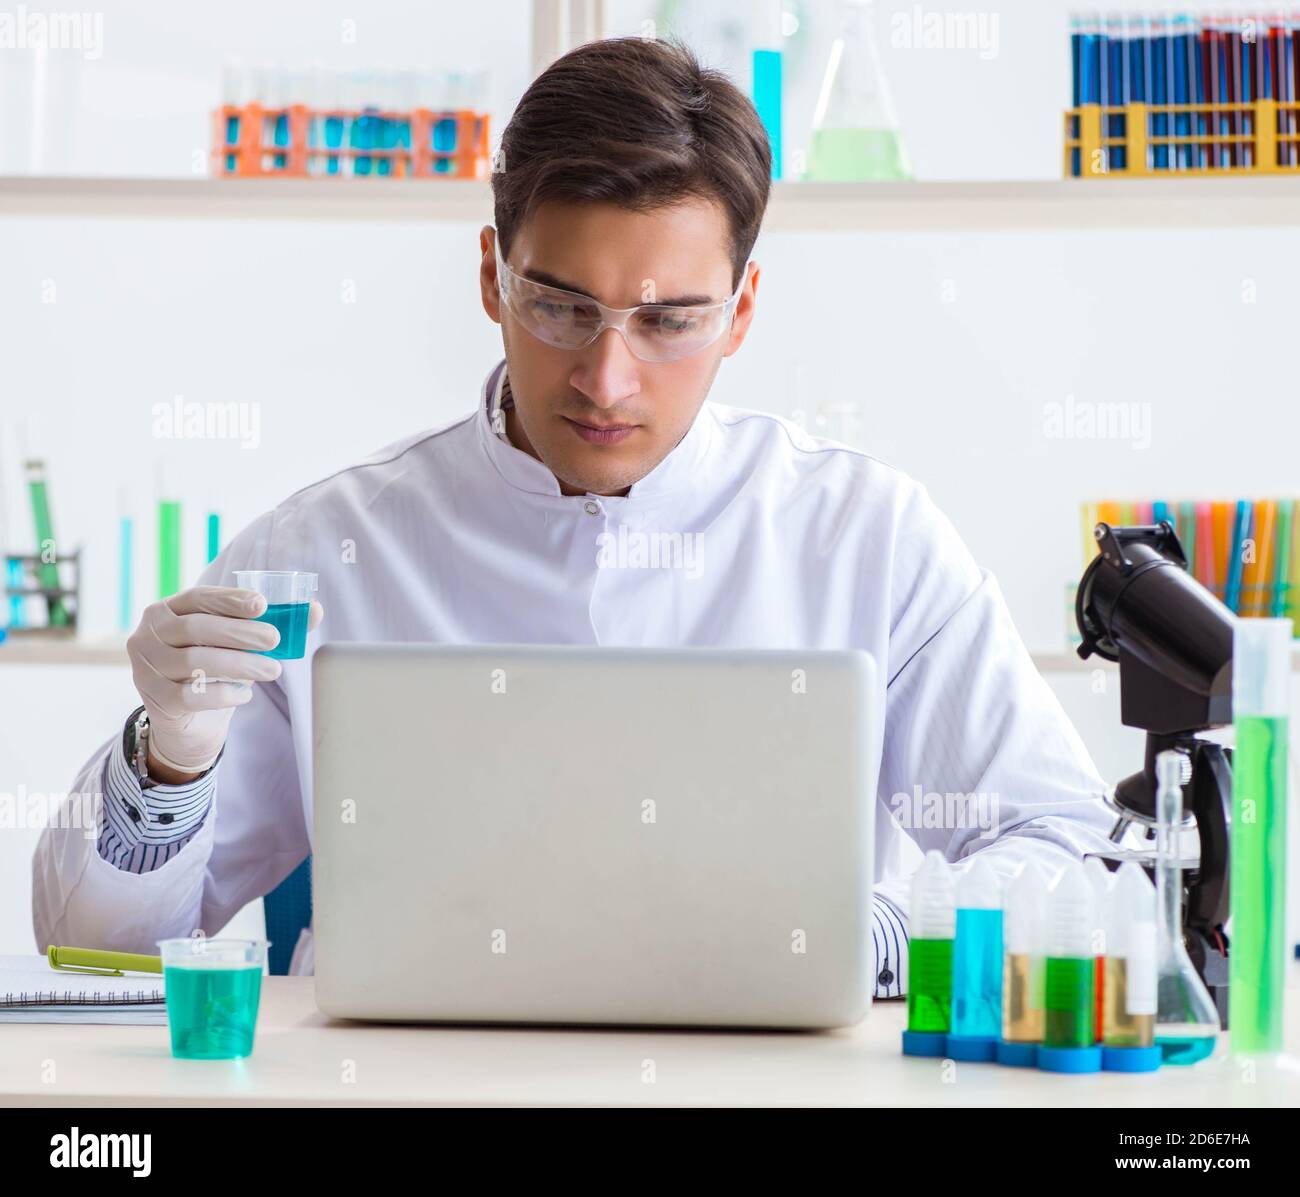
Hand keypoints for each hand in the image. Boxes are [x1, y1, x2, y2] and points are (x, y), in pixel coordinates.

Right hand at [127, 585, 323, 778]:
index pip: (197, 597)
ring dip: (240, 665)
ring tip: (272, 670)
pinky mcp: (155, 700)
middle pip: (196, 628)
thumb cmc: (215, 670)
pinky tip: (244, 695)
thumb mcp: (236, 644)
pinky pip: (190, 696)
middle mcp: (148, 635)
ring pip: (195, 663)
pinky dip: (222, 694)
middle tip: (274, 640)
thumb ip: (270, 624)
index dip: (230, 599)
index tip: (263, 604)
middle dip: (240, 633)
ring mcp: (147, 668)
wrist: (188, 720)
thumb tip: (314, 610)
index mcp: (167, 610)